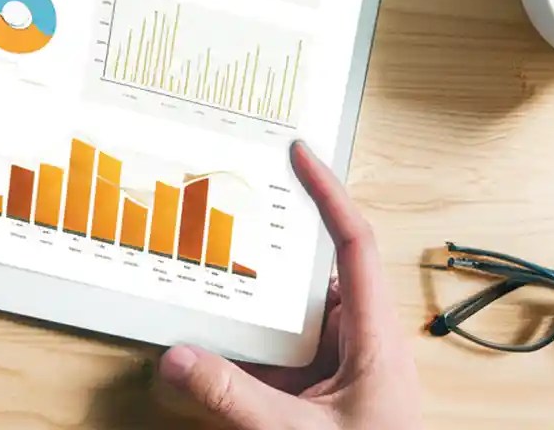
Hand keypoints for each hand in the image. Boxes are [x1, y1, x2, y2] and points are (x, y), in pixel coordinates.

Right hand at [159, 141, 421, 428]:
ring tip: (214, 273)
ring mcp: (345, 370)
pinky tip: (218, 344)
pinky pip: (286, 354)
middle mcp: (364, 345)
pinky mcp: (327, 393)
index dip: (328, 193)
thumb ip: (233, 399)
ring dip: (259, 303)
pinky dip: (253, 346)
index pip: (353, 245)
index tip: (301, 154)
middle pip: (316, 275)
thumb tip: (178, 358)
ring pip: (297, 317)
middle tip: (234, 211)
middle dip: (274, 248)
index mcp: (375, 341)